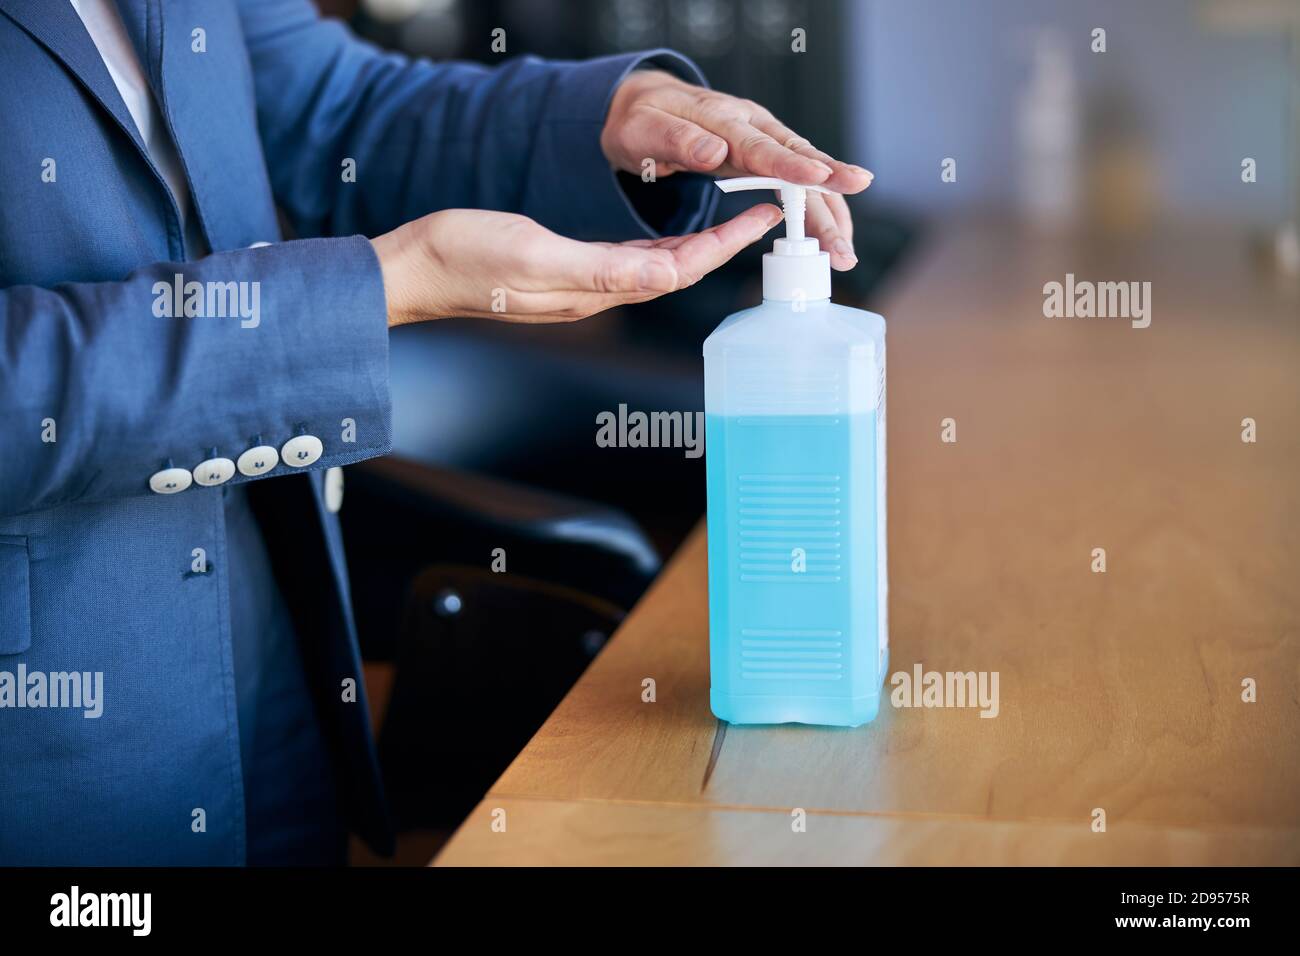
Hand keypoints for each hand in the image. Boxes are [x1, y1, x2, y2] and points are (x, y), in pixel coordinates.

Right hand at [371, 204, 781, 325]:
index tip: (759, 220)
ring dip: (696, 246)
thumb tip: (667, 275)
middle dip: (723, 245)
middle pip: (678, 270)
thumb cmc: (465, 259)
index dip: (724, 244)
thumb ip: (604, 267)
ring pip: (656, 267)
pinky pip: (628, 262)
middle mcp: (596, 292)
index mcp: (596, 289)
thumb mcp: (538, 254)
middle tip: (761, 216)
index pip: (680, 268)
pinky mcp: (563, 272)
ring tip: (729, 223)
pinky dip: (659, 246)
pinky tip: (666, 237)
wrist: (416, 268)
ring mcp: (580, 285)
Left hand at [600, 70, 872, 270]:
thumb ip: (678, 140)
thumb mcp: (645, 129)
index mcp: (724, 118)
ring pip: (807, 176)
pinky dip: (817, 209)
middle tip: (844, 240)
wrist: (645, 104)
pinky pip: (798, 183)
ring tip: (843, 254)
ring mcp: (763, 140)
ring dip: (828, 215)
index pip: (762, 145)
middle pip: (799, 164)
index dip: (792, 165)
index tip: (820, 178)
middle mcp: (752, 125)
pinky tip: (831, 236)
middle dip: (828, 202)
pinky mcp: (764, 156)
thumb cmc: (642, 120)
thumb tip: (714, 152)